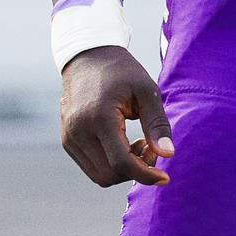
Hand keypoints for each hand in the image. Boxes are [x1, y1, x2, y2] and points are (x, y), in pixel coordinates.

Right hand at [59, 46, 174, 186]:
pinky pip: (90, 166)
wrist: (88, 58)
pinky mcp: (67, 140)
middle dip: (136, 170)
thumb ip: (157, 124)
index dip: (145, 175)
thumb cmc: (122, 72)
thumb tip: (168, 155)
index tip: (165, 177)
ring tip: (140, 145)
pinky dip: (111, 164)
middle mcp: (79, 132)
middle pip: (110, 174)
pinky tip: (124, 144)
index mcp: (99, 118)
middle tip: (151, 148)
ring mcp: (69, 137)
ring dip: (123, 170)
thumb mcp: (146, 90)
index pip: (121, 163)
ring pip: (99, 175)